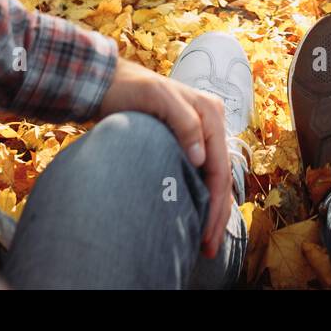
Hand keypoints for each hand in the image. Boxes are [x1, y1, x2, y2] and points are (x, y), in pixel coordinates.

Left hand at [99, 58, 231, 257]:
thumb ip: (184, 122)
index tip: (206, 232)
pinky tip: (197, 217)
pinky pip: (202, 174)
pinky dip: (203, 198)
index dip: (216, 202)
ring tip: (204, 243)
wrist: (109, 82)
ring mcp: (201, 133)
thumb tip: (201, 158)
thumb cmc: (131, 88)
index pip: (219, 165)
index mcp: (210, 112)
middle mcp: (211, 123)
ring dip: (212, 210)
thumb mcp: (157, 97)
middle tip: (206, 248)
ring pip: (214, 179)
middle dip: (217, 214)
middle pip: (221, 176)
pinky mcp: (188, 142)